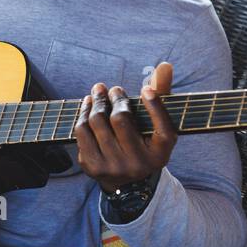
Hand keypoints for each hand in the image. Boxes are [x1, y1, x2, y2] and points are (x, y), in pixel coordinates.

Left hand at [75, 61, 176, 191]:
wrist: (126, 180)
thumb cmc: (145, 142)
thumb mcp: (158, 125)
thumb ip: (162, 95)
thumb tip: (164, 65)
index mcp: (160, 154)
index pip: (162, 127)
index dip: (155, 105)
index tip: (146, 89)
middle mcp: (138, 164)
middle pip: (120, 119)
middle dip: (115, 98)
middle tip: (114, 89)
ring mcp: (113, 167)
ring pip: (97, 123)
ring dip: (96, 102)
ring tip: (98, 92)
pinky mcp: (92, 167)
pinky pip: (82, 132)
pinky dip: (83, 114)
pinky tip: (88, 105)